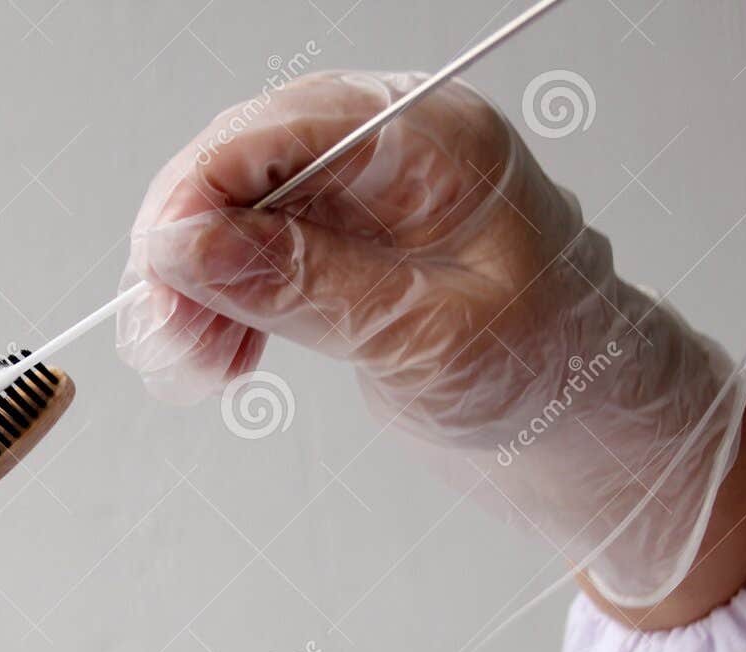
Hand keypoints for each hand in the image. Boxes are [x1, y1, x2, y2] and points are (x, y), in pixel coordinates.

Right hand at [118, 71, 745, 608]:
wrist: (586, 430)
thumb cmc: (551, 371)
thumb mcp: (426, 336)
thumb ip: (305, 287)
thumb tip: (189, 246)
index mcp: (433, 141)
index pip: (282, 128)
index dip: (200, 188)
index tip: (159, 266)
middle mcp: (386, 156)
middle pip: (239, 167)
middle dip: (185, 250)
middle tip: (168, 334)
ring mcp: (356, 206)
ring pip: (228, 219)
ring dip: (191, 290)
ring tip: (195, 367)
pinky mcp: (335, 257)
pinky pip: (244, 263)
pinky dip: (215, 310)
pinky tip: (219, 359)